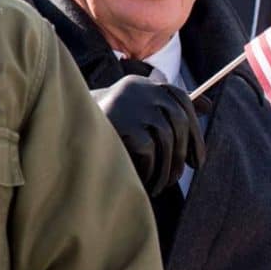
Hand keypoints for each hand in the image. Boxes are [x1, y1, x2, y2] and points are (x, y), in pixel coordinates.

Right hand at [91, 75, 205, 196]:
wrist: (61, 131)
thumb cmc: (100, 127)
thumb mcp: (134, 111)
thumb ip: (169, 107)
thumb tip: (209, 104)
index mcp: (141, 83)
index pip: (180, 98)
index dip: (194, 130)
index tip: (198, 159)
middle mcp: (139, 88)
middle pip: (179, 121)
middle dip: (184, 153)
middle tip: (180, 177)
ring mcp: (131, 105)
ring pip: (167, 140)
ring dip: (167, 169)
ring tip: (159, 186)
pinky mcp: (124, 123)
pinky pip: (150, 151)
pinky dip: (149, 169)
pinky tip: (141, 179)